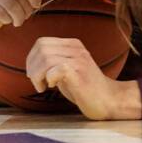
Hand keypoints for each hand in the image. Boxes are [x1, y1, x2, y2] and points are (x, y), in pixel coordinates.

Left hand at [25, 37, 140, 120]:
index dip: (31, 58)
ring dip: (38, 75)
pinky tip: (53, 87)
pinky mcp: (80, 73)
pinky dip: (48, 79)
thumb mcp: (68, 69)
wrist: (110, 100)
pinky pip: (56, 69)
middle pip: (41, 48)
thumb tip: (32, 62)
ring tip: (43, 86)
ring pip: (46, 58)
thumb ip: (54, 62)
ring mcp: (79, 60)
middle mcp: (76, 48)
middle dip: (32, 66)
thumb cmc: (86, 88)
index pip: (42, 42)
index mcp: (73, 45)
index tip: (33, 74)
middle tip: (37, 82)